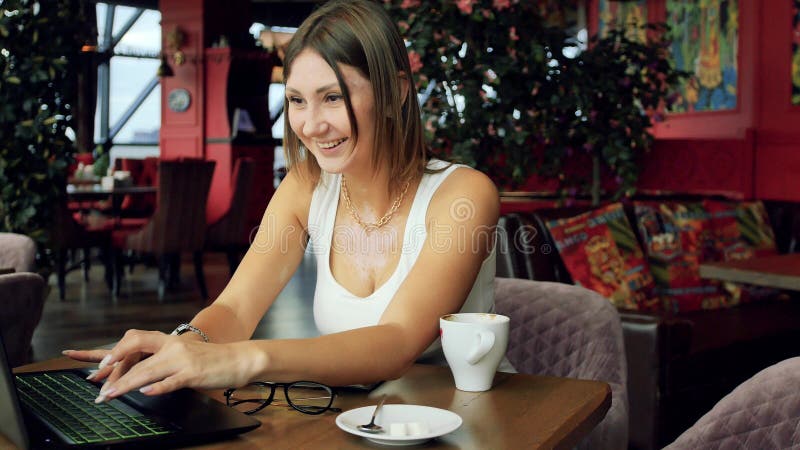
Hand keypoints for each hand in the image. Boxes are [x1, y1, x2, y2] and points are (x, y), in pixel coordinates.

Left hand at [81, 330, 258, 401]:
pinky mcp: (193, 373)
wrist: (238, 359)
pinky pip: (171, 380)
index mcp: (167, 341)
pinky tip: (146, 392)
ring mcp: (182, 360)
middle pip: (135, 355)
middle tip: (99, 390)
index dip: (113, 352)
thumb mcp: (182, 355)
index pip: (133, 340)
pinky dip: (157, 387)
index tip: (97, 367)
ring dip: (126, 384)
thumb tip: (137, 374)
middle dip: (113, 373)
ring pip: (147, 370)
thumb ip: (161, 361)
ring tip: (111, 395)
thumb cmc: (210, 360)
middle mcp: (172, 346)